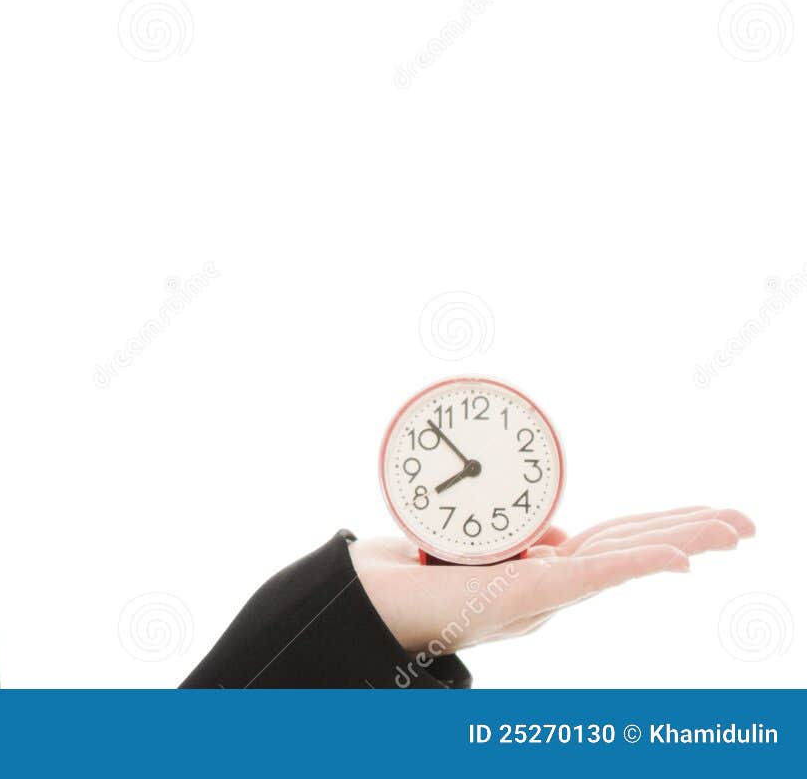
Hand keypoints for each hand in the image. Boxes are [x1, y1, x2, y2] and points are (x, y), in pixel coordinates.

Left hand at [349, 505, 755, 656]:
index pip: (615, 542)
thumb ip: (520, 537)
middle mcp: (551, 585)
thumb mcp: (476, 540)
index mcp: (543, 569)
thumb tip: (559, 536)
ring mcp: (543, 592)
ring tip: (735, 530)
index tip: (706, 515)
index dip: (661, 528)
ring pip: (625, 561)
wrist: (368, 600)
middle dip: (691, 533)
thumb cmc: (411, 572)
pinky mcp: (526, 595)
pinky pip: (590, 577)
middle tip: (746, 522)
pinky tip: (679, 560)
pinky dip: (637, 565)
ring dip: (683, 543)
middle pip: (631, 548)